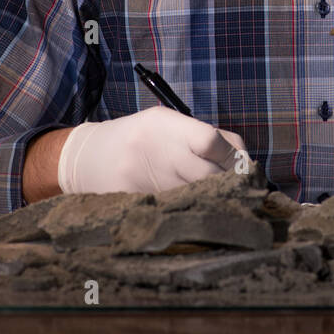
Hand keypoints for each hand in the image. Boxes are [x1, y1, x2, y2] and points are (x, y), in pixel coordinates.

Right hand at [56, 105, 252, 193]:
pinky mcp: (136, 203)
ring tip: (214, 198)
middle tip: (235, 188)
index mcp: (163, 124)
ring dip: (212, 200)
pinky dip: (190, 211)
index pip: (211, 141)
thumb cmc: (141, 137)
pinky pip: (176, 211)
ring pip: (196, 197)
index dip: (232, 157)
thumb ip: (208, 137)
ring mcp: (143, 180)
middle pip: (208, 176)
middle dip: (227, 183)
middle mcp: (154, 151)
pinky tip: (190, 208)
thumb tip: (244, 162)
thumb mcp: (169, 123)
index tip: (241, 167)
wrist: (89, 158)